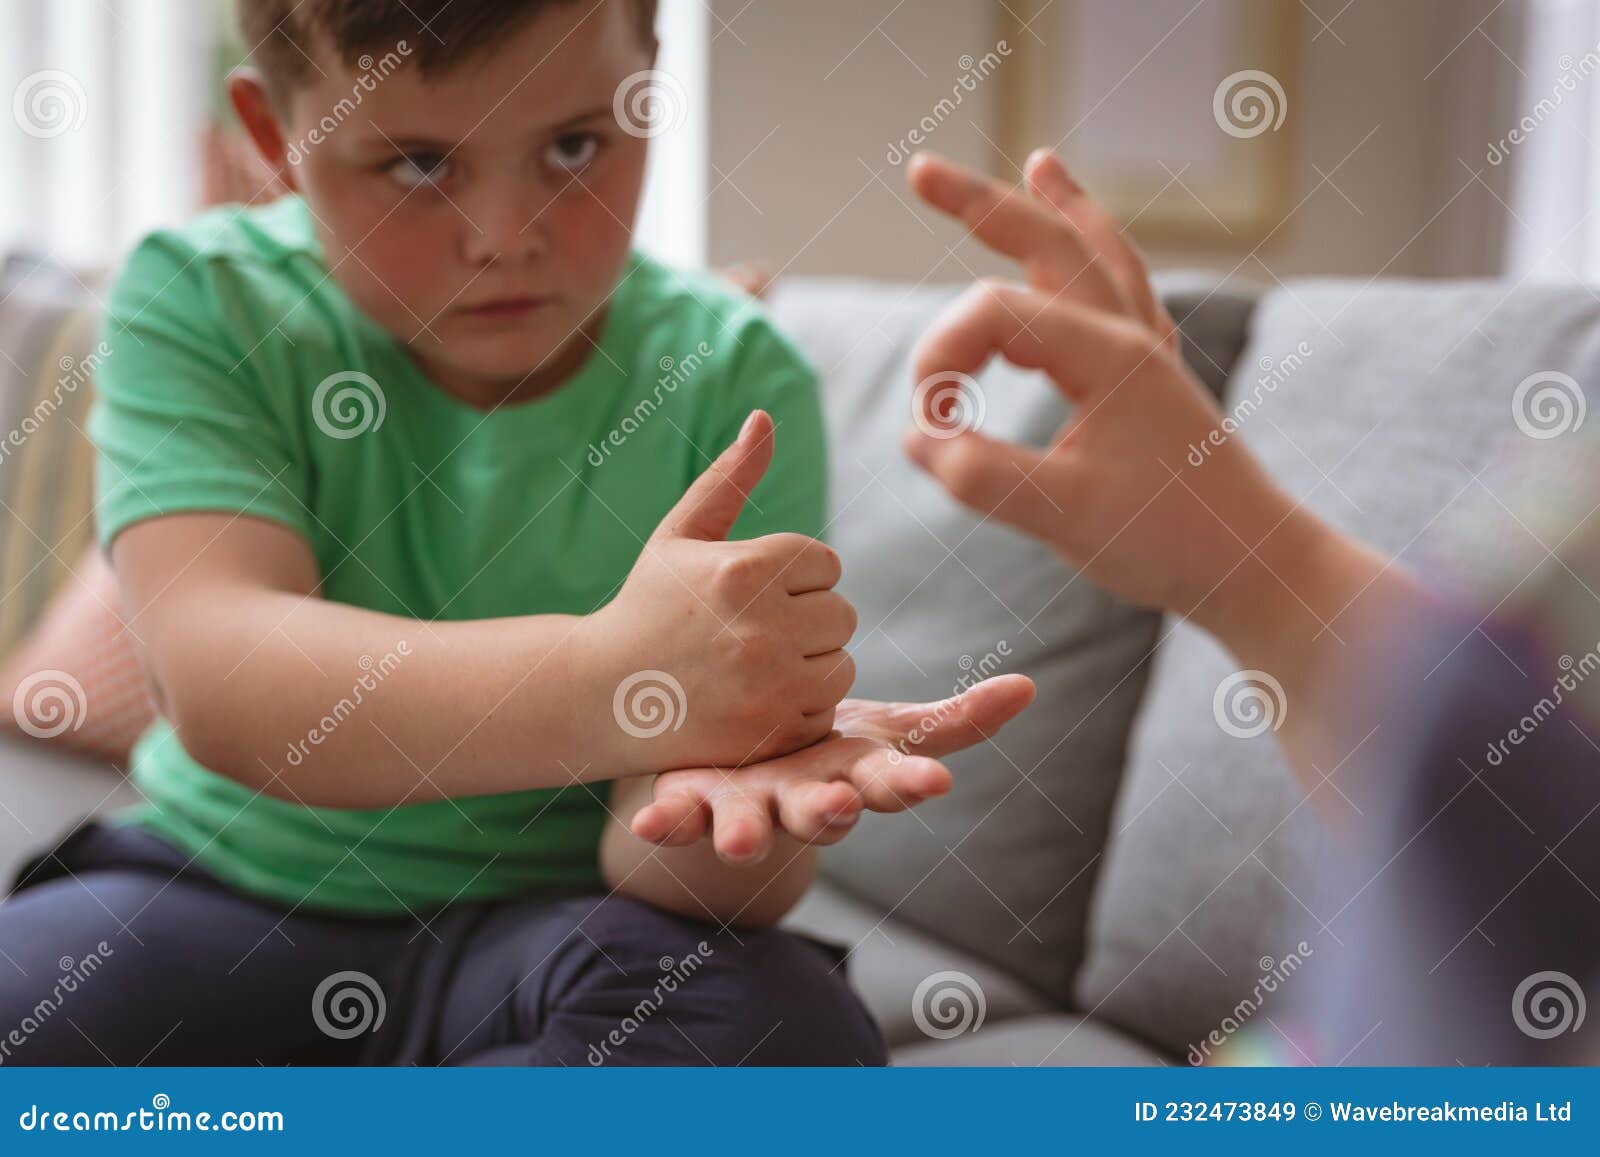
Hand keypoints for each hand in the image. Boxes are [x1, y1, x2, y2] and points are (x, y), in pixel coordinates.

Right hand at [583, 410, 856, 774]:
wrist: (603, 696)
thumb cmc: (647, 606)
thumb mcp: (681, 536)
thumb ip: (729, 477)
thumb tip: (765, 418)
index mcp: (743, 568)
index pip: (825, 563)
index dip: (796, 578)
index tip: (754, 593)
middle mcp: (761, 626)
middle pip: (842, 614)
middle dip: (807, 620)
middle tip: (754, 632)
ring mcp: (767, 685)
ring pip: (841, 664)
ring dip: (810, 665)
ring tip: (756, 666)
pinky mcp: (770, 733)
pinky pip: (824, 710)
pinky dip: (800, 708)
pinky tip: (754, 700)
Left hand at [629, 674, 1036, 863]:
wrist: (739, 767)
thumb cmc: (824, 751)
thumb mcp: (885, 733)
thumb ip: (951, 723)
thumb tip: (1029, 686)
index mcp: (850, 777)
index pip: (887, 783)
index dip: (907, 785)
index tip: (933, 786)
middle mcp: (800, 800)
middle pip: (819, 813)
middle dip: (827, 814)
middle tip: (835, 808)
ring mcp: (746, 806)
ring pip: (750, 823)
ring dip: (747, 832)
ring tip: (742, 839)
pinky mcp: (693, 803)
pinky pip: (678, 817)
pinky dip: (667, 821)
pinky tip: (651, 820)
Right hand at [901, 149, 1307, 626]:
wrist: (1257, 567)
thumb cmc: (1168, 541)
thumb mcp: (1061, 516)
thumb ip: (979, 474)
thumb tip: (919, 438)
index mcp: (1105, 354)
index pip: (990, 315)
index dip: (939, 362)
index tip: (927, 434)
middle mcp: (1128, 336)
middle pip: (1047, 241)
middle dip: (979, 204)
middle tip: (919, 172)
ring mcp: (1148, 353)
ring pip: (1098, 255)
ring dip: (1061, 209)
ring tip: (1042, 163)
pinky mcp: (1157, 381)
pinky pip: (1130, 293)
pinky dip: (1106, 257)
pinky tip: (1097, 256)